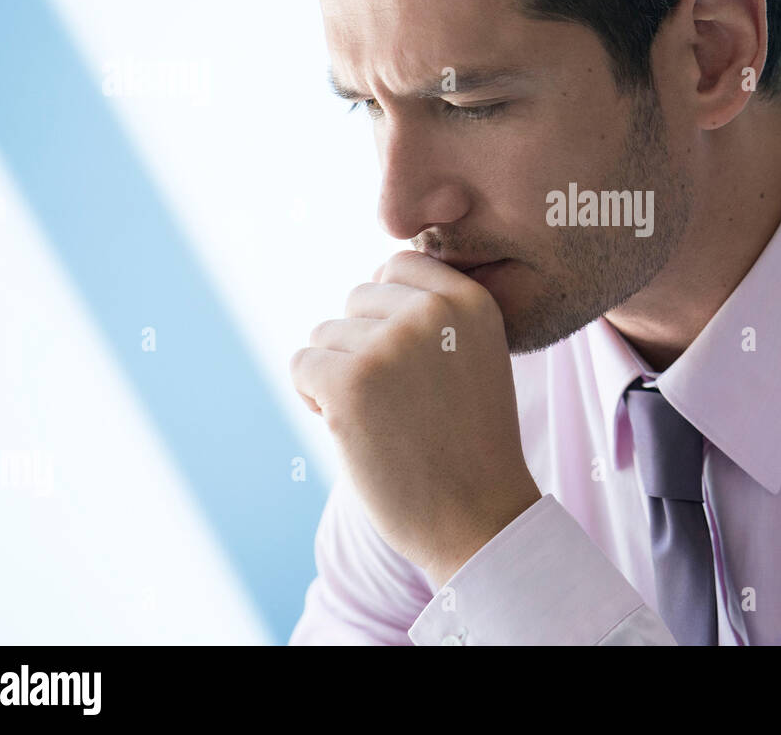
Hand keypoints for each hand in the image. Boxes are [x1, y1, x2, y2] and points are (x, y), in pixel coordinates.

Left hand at [290, 249, 541, 584]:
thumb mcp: (474, 356)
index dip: (387, 312)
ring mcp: (389, 346)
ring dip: (339, 375)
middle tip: (396, 400)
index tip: (406, 362)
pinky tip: (351, 430)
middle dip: (362, 345)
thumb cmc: (469, 441)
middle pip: (357, 299)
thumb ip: (433, 314)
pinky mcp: (348, 383)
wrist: (479, 517)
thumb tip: (369, 279)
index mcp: (470, 300)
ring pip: (325, 334)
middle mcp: (431, 311)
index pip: (398, 264)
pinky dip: (313, 399)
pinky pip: (302, 365)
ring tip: (381, 419)